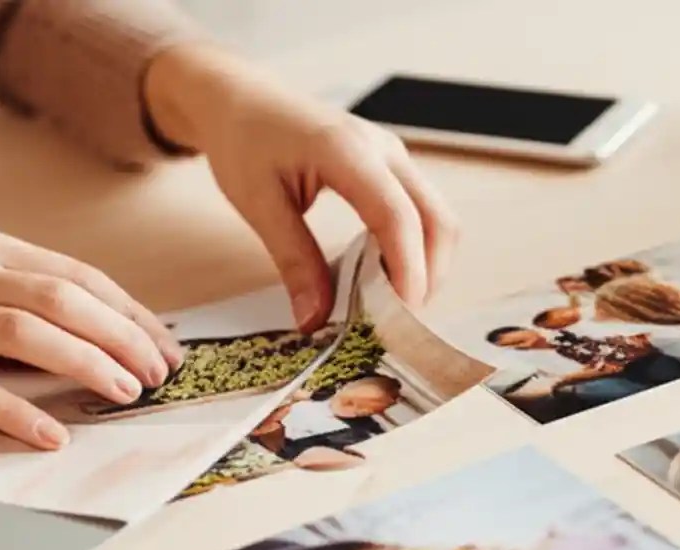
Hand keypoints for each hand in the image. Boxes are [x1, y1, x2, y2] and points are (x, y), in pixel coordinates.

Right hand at [0, 228, 182, 448]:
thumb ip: (31, 299)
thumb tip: (118, 337)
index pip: (80, 278)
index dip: (131, 315)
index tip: (167, 349)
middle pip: (63, 299)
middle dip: (120, 337)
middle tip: (156, 373)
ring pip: (24, 332)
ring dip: (83, 363)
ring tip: (124, 391)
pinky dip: (14, 410)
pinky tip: (52, 433)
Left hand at [145, 45, 458, 330]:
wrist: (241, 99)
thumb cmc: (244, 141)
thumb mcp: (257, 204)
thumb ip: (293, 260)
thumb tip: (315, 318)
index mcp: (347, 151)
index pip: (397, 216)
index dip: (407, 270)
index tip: (400, 316)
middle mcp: (383, 149)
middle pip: (437, 219)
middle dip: (429, 275)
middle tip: (400, 320)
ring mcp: (394, 155)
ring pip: (438, 217)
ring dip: (427, 263)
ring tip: (392, 302)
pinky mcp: (393, 166)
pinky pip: (422, 211)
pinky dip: (415, 248)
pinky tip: (386, 274)